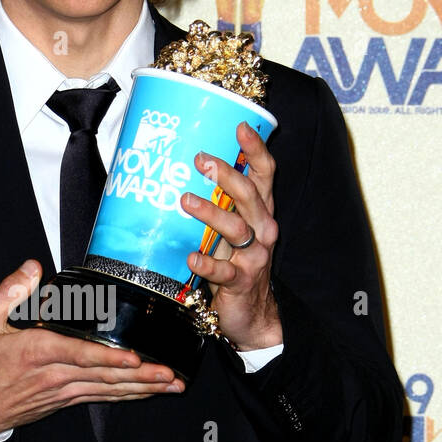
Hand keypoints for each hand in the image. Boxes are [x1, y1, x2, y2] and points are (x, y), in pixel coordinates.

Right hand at [0, 260, 185, 436]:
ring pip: (110, 391)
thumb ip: (9, 291)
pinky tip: (148, 393)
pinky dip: (127, 396)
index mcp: (36, 352)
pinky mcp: (66, 400)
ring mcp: (63, 391)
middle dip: (143, 376)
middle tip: (172, 375)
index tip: (137, 358)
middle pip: (106, 377)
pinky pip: (102, 397)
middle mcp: (55, 375)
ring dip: (143, 389)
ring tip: (172, 384)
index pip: (81, 356)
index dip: (111, 359)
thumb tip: (33, 267)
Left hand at [181, 121, 281, 350]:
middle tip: (200, 160)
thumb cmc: (234, 264)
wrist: (252, 315)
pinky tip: (191, 257)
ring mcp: (254, 256)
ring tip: (185, 200)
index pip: (264, 174)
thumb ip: (217, 206)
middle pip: (249, 194)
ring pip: (236, 228)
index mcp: (260, 212)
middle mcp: (262, 229)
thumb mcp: (229, 231)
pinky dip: (207, 263)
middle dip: (226, 174)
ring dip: (211, 212)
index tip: (240, 126)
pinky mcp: (242, 281)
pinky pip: (224, 270)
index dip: (256, 149)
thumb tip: (177, 173)